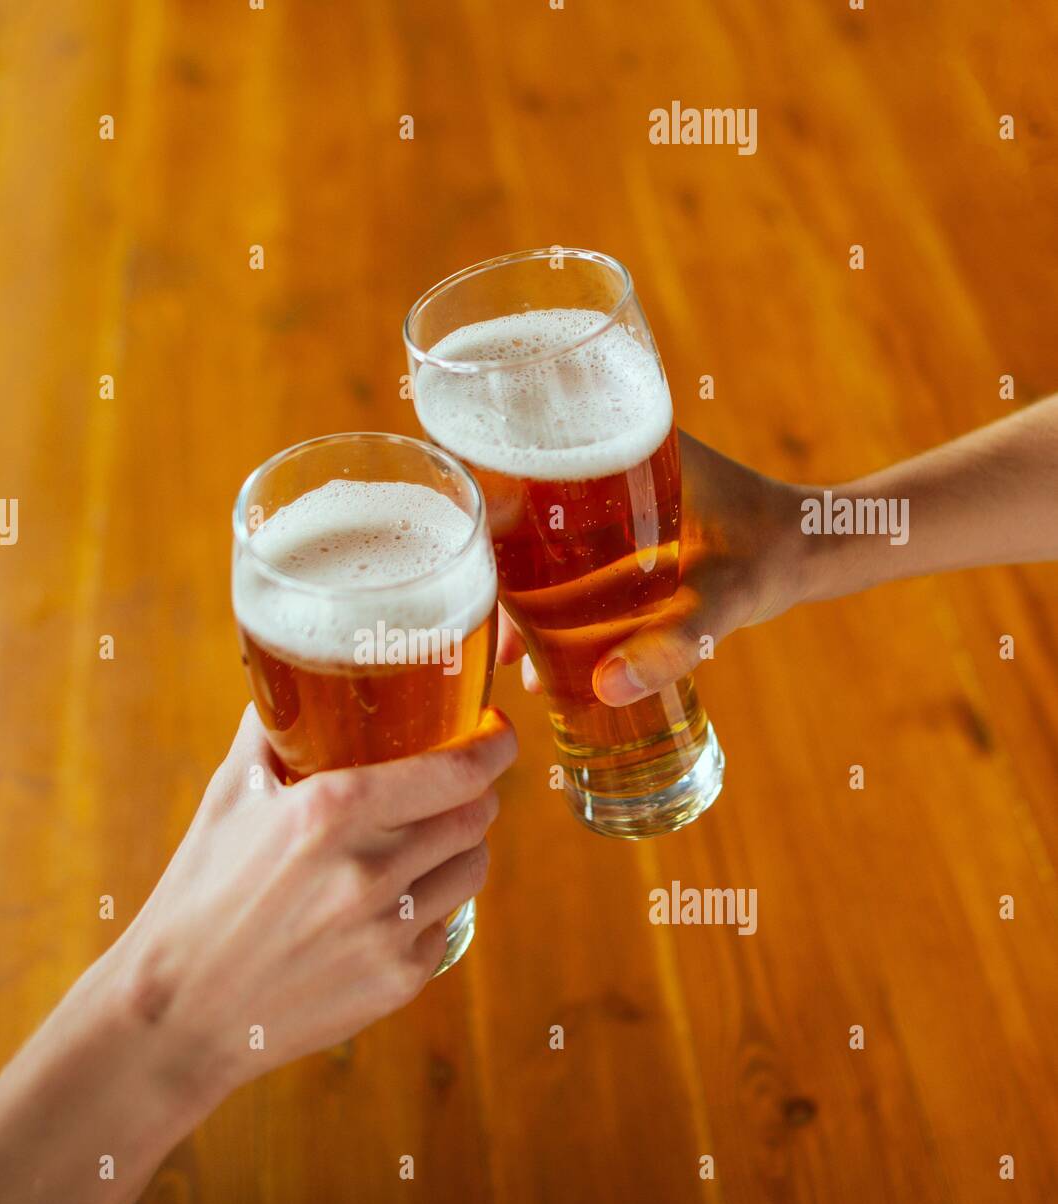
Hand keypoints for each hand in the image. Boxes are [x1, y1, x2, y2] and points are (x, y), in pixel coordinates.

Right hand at [111, 704, 517, 1120]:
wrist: (178, 1012)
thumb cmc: (198, 894)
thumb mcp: (229, 796)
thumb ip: (270, 730)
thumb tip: (294, 681)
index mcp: (332, 808)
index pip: (457, 768)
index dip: (494, 745)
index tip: (496, 733)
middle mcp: (371, 868)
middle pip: (477, 815)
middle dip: (477, 793)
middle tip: (457, 786)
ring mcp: (390, 930)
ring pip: (472, 868)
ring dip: (460, 847)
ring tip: (427, 842)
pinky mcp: (399, 980)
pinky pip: (446, 924)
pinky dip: (431, 906)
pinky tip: (393, 903)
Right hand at [497, 431, 808, 704]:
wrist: (817, 550)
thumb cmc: (777, 554)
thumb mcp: (726, 598)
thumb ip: (676, 643)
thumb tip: (606, 688)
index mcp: (621, 443)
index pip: (523, 455)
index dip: (480, 501)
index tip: (459, 555)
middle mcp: (604, 461)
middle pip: (516, 507)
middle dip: (490, 568)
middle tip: (480, 626)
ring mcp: (608, 499)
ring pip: (535, 540)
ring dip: (513, 592)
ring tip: (504, 654)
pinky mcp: (618, 534)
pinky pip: (560, 559)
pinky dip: (544, 601)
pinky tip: (535, 658)